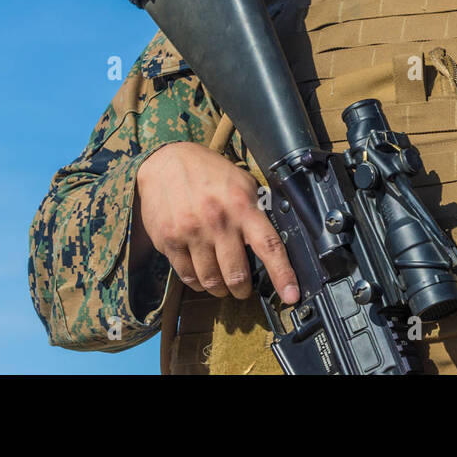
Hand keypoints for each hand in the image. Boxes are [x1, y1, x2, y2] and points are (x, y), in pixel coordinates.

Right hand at [134, 141, 299, 304]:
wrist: (166, 160)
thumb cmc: (208, 172)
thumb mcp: (241, 182)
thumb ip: (255, 210)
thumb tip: (272, 239)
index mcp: (241, 206)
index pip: (268, 246)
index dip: (282, 274)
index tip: (291, 296)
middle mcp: (217, 221)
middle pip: (236, 274)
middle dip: (242, 289)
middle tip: (243, 288)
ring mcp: (190, 232)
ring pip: (210, 281)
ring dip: (219, 288)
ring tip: (221, 284)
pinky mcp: (168, 240)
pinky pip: (186, 275)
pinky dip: (196, 281)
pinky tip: (200, 275)